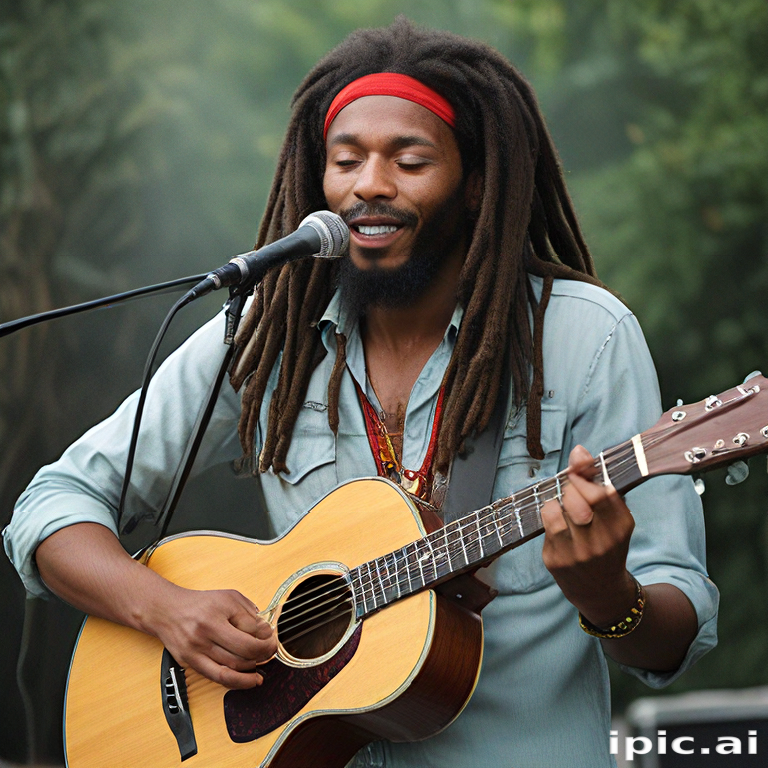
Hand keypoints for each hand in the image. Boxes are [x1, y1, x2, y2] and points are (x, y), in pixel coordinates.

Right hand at [35, 523, 277, 690]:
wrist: (166, 611)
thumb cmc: (200, 603)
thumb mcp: (228, 597)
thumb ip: (248, 612)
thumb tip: (266, 630)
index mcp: (215, 614)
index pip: (249, 629)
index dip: (266, 634)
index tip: (272, 635)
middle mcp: (205, 634)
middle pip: (244, 651)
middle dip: (264, 653)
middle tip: (272, 650)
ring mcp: (197, 651)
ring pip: (234, 668)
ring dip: (254, 668)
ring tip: (263, 663)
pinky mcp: (191, 663)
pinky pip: (219, 678)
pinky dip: (239, 682)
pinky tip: (252, 680)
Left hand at [540, 444, 636, 626]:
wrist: (600, 590)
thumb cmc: (606, 542)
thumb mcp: (613, 515)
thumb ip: (597, 482)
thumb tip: (579, 451)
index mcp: (621, 527)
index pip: (600, 493)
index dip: (584, 476)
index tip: (578, 472)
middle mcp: (600, 542)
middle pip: (576, 499)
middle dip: (569, 487)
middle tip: (571, 489)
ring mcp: (577, 554)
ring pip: (555, 510)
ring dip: (557, 502)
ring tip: (564, 508)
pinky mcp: (556, 561)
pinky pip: (545, 525)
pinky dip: (548, 515)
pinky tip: (557, 522)